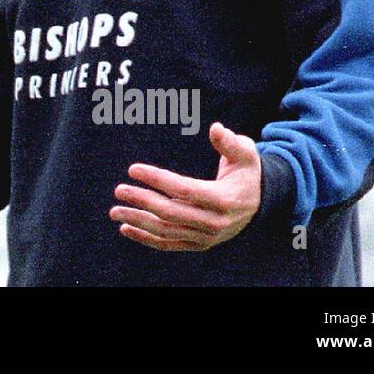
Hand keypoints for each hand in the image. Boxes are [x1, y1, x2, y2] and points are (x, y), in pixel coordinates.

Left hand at [110, 122, 260, 251]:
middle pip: (170, 213)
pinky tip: (125, 228)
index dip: (157, 179)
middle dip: (142, 201)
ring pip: (166, 231)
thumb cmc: (246, 172)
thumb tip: (215, 128)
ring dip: (138, 221)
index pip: (184, 190)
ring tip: (114, 211)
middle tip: (118, 190)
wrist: (258, 204)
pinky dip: (146, 239)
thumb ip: (229, 142)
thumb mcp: (245, 153)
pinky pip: (168, 244)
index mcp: (224, 200)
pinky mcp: (199, 245)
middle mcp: (214, 223)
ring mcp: (206, 238)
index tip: (133, 169)